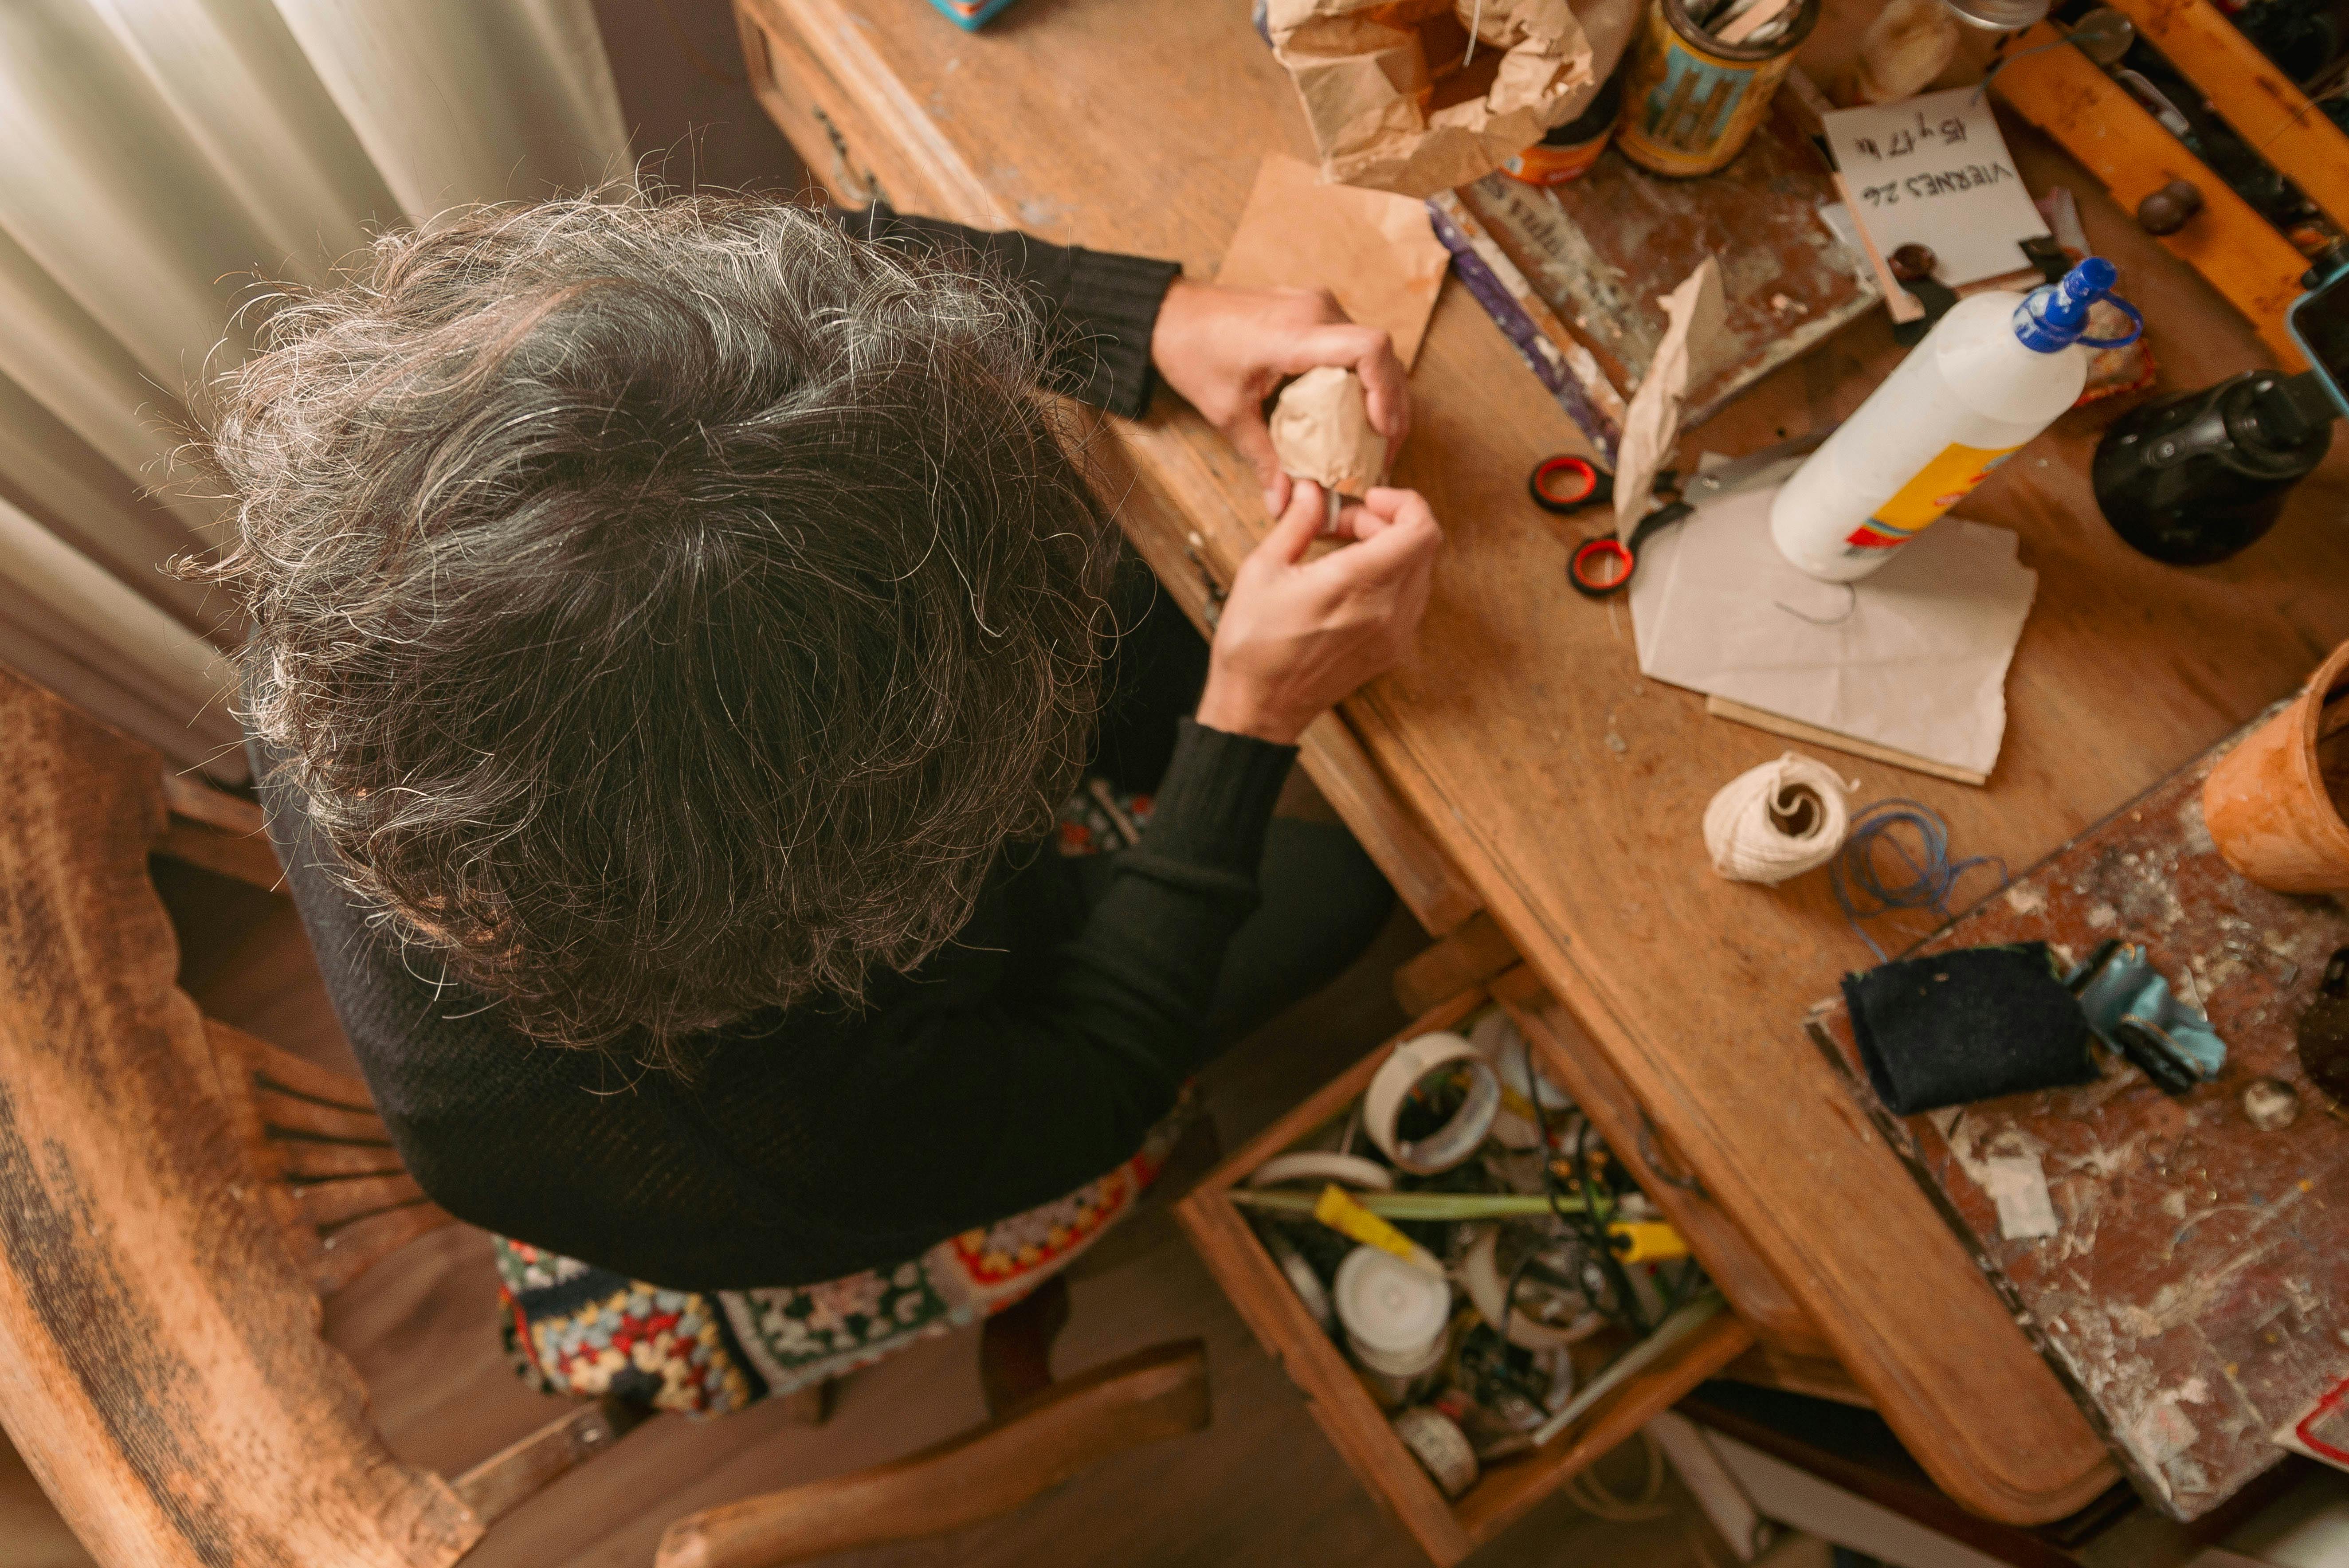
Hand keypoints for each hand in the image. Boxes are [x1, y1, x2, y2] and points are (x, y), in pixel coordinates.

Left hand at [1150, 279, 1409, 515]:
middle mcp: (1316, 311)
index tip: (1381, 432)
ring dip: (1382, 393)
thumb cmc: (1193, 353)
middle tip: (1384, 454)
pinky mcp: (1315, 309)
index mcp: (1295, 333)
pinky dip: (1363, 378)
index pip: (1369, 349)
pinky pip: (1354, 343)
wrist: (1170, 314)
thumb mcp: (1227, 412)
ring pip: (1374, 350)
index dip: (1387, 392)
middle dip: (1391, 406)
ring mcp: (1318, 305)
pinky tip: (1355, 413)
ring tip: (1376, 439)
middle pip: (1382, 354)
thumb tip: (1283, 505)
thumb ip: (1262, 458)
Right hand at [1194, 482, 1441, 745]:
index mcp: (1355, 585)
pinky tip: (1352, 581)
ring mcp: (1394, 634)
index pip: (1420, 529)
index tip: (1369, 499)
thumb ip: (1297, 524)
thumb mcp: (1263, 570)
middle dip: (1387, 521)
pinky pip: (1410, 598)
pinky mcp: (1391, 650)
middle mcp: (1386, 611)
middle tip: (1344, 523)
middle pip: (1422, 545)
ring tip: (1345, 551)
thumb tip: (1313, 492)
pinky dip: (1391, 577)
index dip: (1404, 502)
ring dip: (1391, 549)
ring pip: (1419, 570)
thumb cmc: (1253, 646)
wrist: (1259, 708)